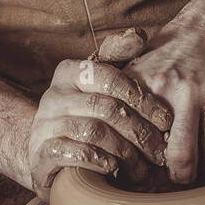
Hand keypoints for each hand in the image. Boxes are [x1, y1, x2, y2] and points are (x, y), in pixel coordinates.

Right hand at [27, 50, 172, 199]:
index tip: (165, 120)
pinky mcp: (39, 154)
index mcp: (69, 73)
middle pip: (105, 107)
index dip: (141, 98)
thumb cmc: (83, 118)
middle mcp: (53, 95)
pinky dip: (99, 161)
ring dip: (124, 151)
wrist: (46, 155)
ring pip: (93, 132)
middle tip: (160, 151)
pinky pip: (74, 154)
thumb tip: (138, 36)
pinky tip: (114, 168)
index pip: (109, 77)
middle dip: (139, 131)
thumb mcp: (99, 88)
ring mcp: (43, 125)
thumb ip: (117, 60)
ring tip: (143, 166)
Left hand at [123, 19, 204, 184]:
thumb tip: (102, 128)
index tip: (127, 170)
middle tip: (156, 182)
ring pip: (184, 156)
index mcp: (136, 82)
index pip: (121, 131)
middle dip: (153, 175)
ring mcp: (192, 97)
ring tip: (183, 178)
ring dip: (185, 176)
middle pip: (151, 150)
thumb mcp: (137, 62)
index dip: (124, 158)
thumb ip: (120, 92)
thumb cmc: (173, 49)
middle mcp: (161, 90)